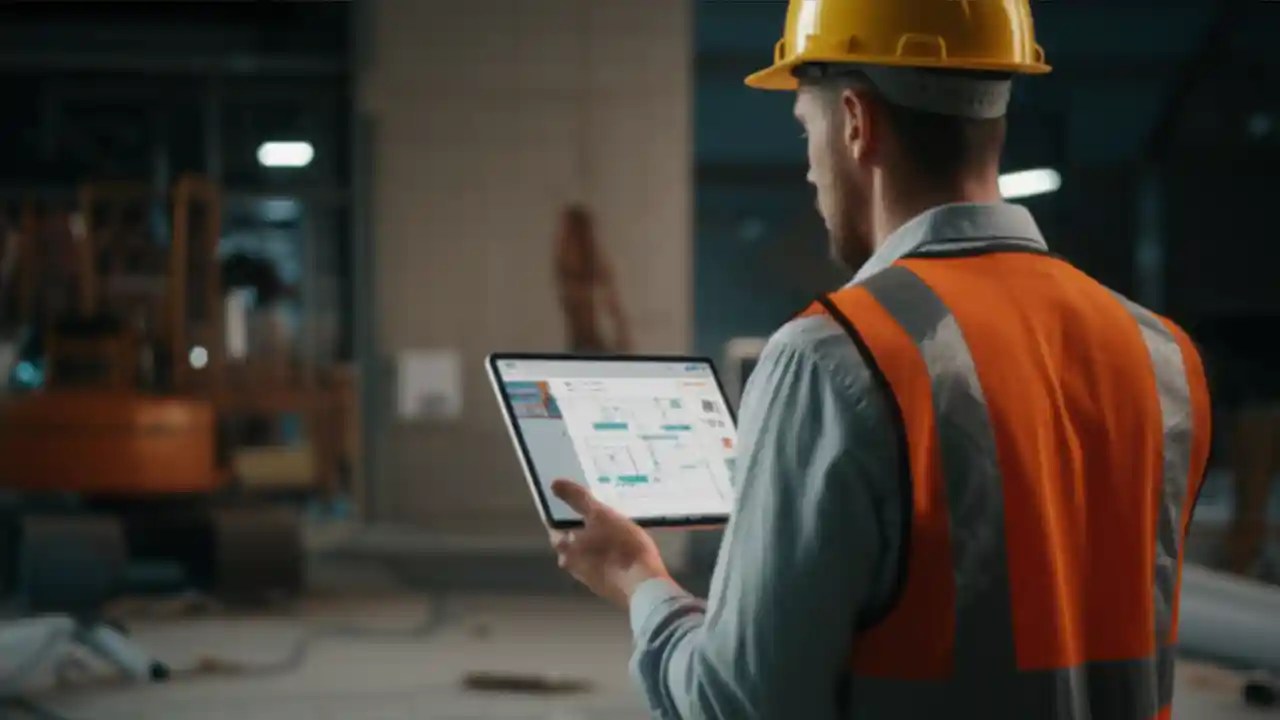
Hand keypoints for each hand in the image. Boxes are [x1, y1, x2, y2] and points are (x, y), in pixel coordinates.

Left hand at [549, 479, 670, 606]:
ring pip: (588, 557)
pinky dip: (609, 558)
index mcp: (567, 550)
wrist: (645, 587)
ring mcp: (592, 581)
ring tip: (614, 532)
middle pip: (571, 545)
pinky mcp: (609, 588)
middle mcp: (573, 568)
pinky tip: (625, 551)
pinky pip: (604, 568)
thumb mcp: (601, 515)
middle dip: (581, 532)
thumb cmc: (621, 547)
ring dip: (596, 545)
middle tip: (598, 517)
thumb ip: (578, 499)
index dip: (562, 516)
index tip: (575, 507)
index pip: (555, 530)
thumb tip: (554, 483)